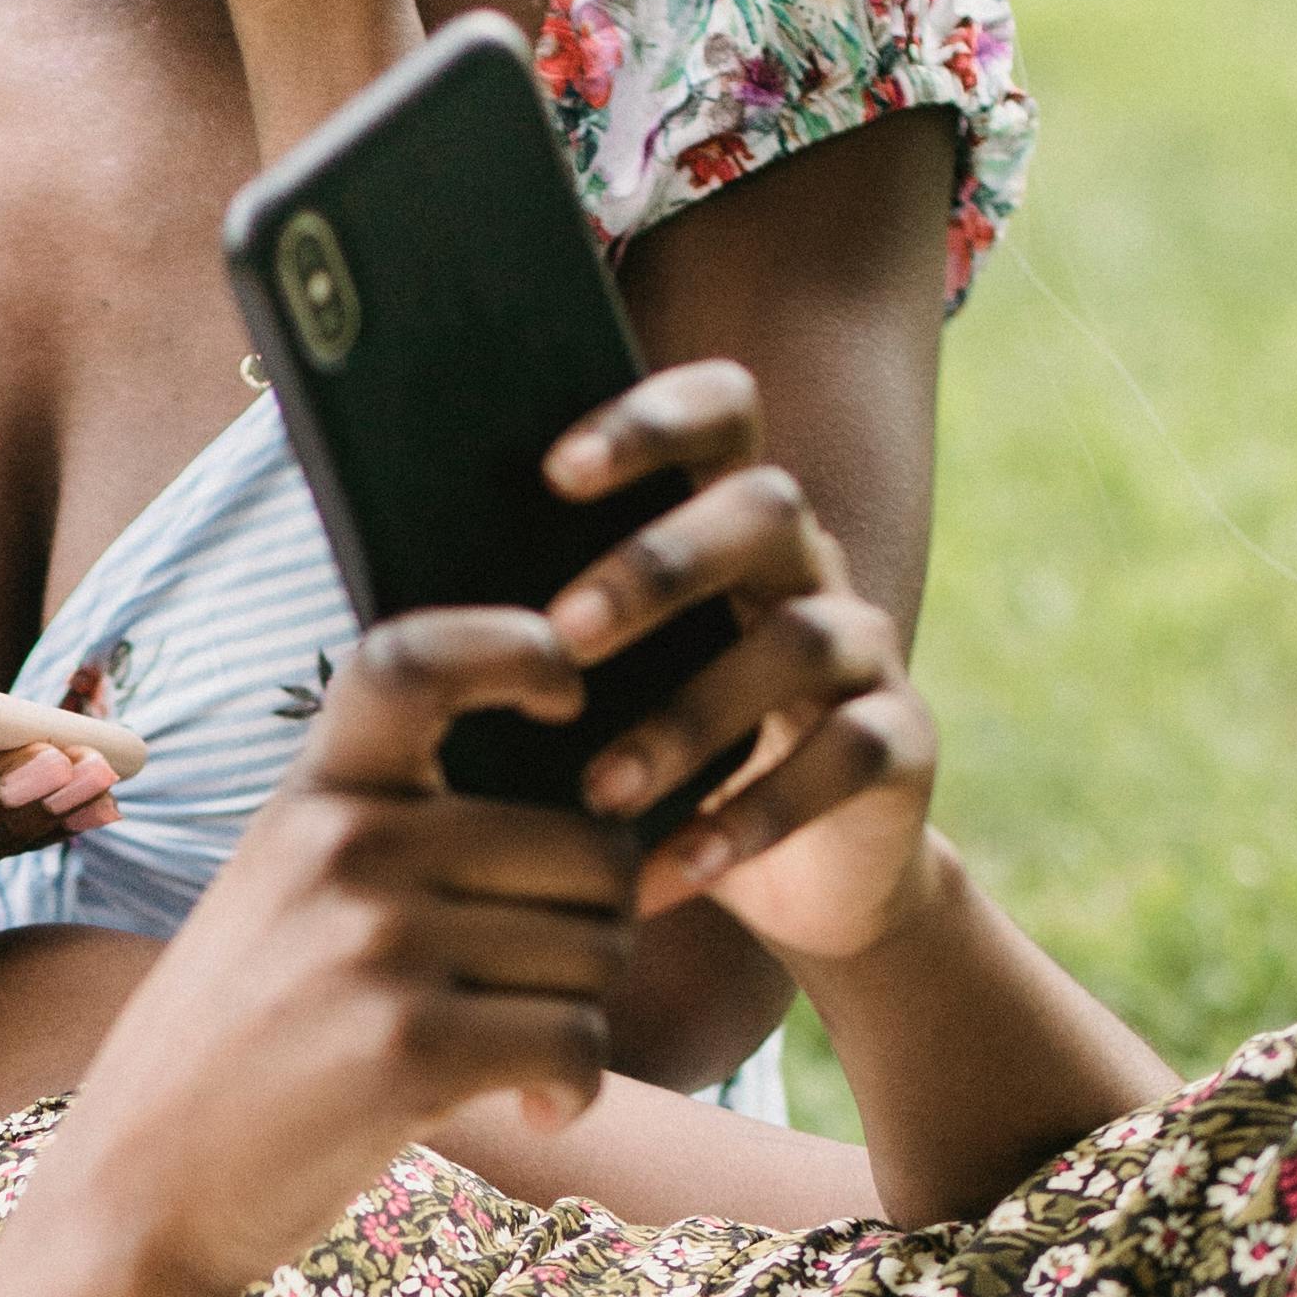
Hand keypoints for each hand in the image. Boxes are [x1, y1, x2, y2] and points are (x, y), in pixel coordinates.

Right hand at [39, 614, 631, 1296]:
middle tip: (541, 987)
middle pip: (590, 848)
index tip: (564, 695)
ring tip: (513, 1053)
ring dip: (584, 1015)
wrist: (142, 1191)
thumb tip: (596, 812)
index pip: (415, 658)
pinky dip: (578, 1087)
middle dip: (600, 925)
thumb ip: (386, 832)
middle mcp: (344, 848)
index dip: (517, 647)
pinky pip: (580, 1041)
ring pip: (600, 950)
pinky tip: (541, 1111)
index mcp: (314, 797)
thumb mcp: (279, 896)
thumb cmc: (241, 1050)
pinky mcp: (410, 1049)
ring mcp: (375, 944)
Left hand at [537, 362, 942, 977]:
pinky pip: (846, 758)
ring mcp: (865, 651)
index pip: (722, 413)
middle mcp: (808, 567)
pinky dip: (756, 815)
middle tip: (565, 636)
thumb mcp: (602, 697)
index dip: (650, 422)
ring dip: (692, 716)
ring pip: (801, 641)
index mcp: (728, 526)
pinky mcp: (900, 744)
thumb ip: (541, 638)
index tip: (554, 469)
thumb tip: (396, 616)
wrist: (799, 883)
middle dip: (660, 564)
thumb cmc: (667, 764)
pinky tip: (677, 864)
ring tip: (601, 791)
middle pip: (766, 507)